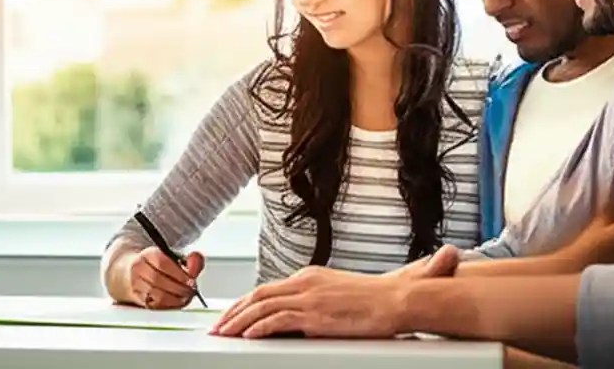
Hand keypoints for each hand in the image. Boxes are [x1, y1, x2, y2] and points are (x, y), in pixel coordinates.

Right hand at [124, 246, 204, 309]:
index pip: (162, 262)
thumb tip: (196, 266)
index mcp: (147, 255)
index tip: (191, 278)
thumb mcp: (174, 257)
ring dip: (175, 298)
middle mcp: (138, 270)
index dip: (178, 272)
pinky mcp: (139, 300)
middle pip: (158, 280)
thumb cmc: (156, 265)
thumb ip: (191, 260)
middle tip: (191, 289)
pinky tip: (177, 301)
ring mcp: (137, 286)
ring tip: (186, 296)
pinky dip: (169, 305)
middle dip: (179, 287)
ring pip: (157, 295)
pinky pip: (156, 306)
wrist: (130, 273)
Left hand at [210, 244, 459, 338]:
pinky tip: (247, 337)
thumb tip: (300, 313)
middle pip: (257, 295)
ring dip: (238, 322)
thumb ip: (316, 300)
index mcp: (308, 276)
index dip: (244, 303)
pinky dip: (259, 328)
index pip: (266, 289)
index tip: (230, 315)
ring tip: (223, 334)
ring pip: (261, 307)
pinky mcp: (316, 314)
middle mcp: (304, 282)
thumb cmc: (375, 299)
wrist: (397, 299)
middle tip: (216, 327)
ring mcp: (309, 297)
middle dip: (233, 312)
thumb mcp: (338, 294)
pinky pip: (278, 320)